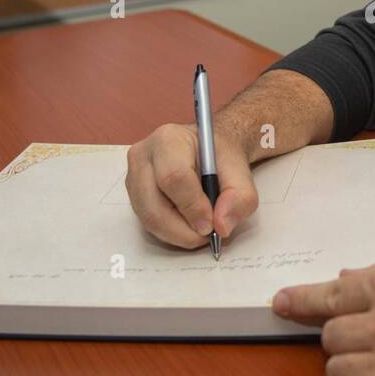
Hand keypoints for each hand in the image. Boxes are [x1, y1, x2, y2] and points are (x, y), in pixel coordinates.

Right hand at [125, 122, 257, 248]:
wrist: (209, 152)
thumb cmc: (220, 157)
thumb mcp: (241, 172)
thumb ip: (240, 197)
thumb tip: (221, 226)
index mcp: (168, 140)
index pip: (174, 177)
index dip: (192, 207)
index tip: (210, 225)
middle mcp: (143, 156)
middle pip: (154, 205)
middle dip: (183, 229)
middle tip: (207, 235)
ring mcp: (133, 177)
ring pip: (148, 219)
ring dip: (177, 234)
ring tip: (200, 230)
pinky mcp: (134, 195)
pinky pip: (147, 223)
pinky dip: (170, 232)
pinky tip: (188, 224)